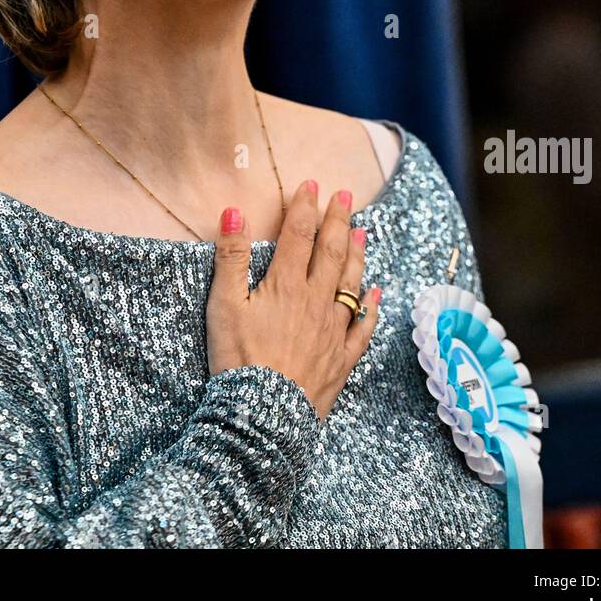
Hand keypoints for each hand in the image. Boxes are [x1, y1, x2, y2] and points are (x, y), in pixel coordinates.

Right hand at [205, 180, 380, 419]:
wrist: (262, 416)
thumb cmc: (237, 360)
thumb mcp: (223, 305)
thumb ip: (230, 257)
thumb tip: (233, 211)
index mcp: (286, 285)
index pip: (299, 235)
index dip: (305, 207)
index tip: (311, 184)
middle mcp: (315, 301)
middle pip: (331, 252)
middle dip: (339, 220)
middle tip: (346, 196)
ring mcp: (333, 330)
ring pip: (351, 283)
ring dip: (357, 255)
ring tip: (363, 232)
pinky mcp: (341, 359)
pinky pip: (362, 327)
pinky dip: (371, 307)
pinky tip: (376, 293)